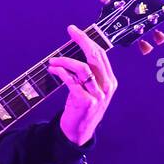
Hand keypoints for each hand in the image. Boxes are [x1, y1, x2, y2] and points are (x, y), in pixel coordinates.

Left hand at [50, 25, 117, 146]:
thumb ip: (89, 74)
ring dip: (65, 60)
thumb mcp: (91, 90)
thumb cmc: (81, 108)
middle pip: (95, 57)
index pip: (101, 55)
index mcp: (110, 82)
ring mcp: (97, 95)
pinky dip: (61, 72)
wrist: (78, 133)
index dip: (88, 40)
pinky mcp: (84, 102)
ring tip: (53, 61)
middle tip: (70, 32)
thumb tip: (76, 51)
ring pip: (83, 68)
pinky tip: (53, 69)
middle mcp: (106, 87)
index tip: (75, 31)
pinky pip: (71, 81)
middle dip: (82, 41)